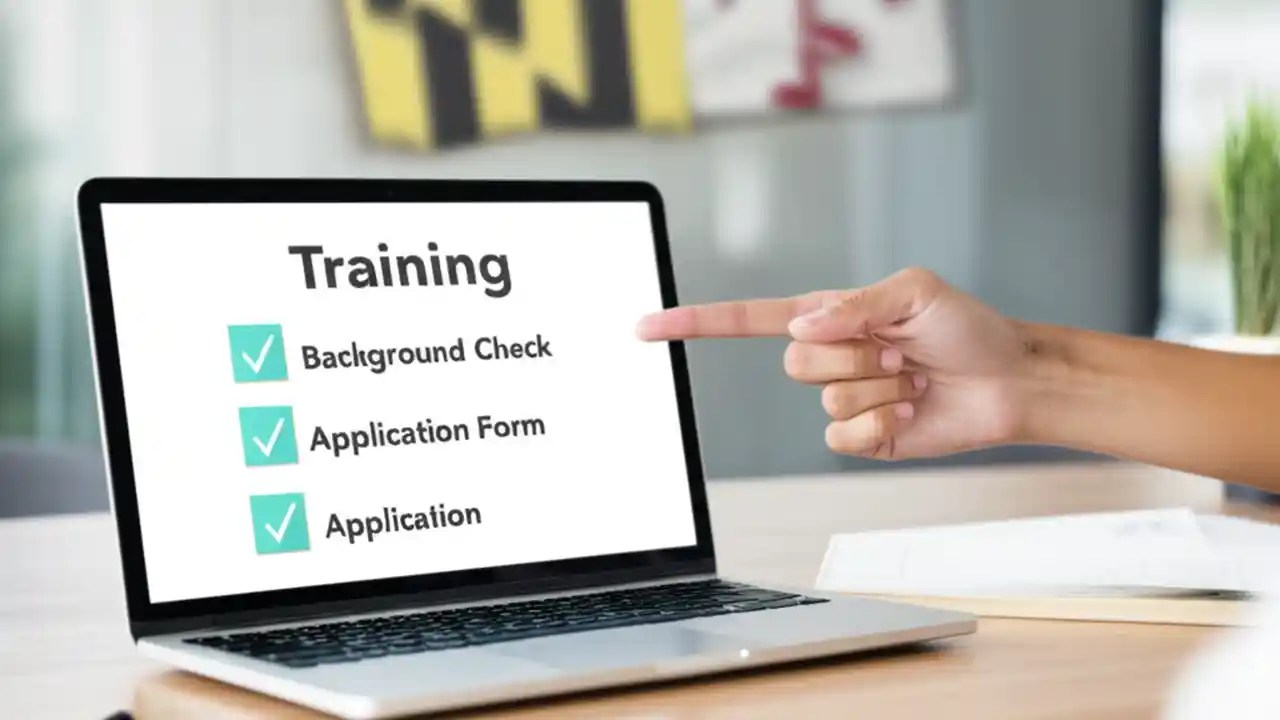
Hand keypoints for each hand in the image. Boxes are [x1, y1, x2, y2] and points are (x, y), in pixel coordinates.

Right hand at [636, 268, 1030, 459]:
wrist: (1008, 381)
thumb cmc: (966, 327)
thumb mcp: (913, 292)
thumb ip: (852, 305)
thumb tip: (800, 326)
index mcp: (828, 315)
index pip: (747, 319)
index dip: (696, 324)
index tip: (648, 326)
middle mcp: (829, 356)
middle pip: (793, 363)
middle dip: (852, 355)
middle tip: (897, 349)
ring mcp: (844, 398)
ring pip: (825, 401)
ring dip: (878, 387)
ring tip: (913, 377)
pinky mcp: (863, 437)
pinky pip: (842, 437)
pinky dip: (879, 423)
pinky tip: (908, 410)